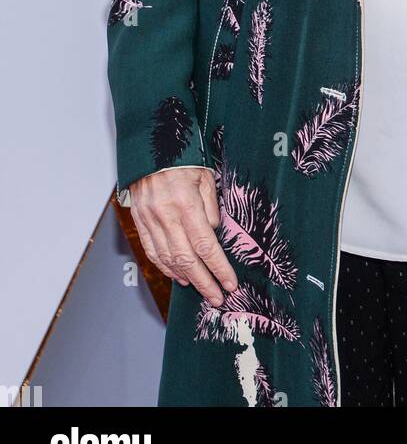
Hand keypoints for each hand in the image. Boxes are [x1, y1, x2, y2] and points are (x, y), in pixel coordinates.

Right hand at [128, 166, 237, 306]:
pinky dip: (165, 267)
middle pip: (187, 259)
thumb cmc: (182, 158)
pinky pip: (152, 251)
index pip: (206, 245)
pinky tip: (177, 275)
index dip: (219, 268)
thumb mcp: (206, 177)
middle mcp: (166, 216)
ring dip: (185, 277)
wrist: (150, 146)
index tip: (230, 282)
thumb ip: (211, 207)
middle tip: (217, 297)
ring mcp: (150, 220)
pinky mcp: (140, 221)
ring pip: (168, 259)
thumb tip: (213, 234)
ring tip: (201, 288)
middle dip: (204, 282)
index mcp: (186, 204)